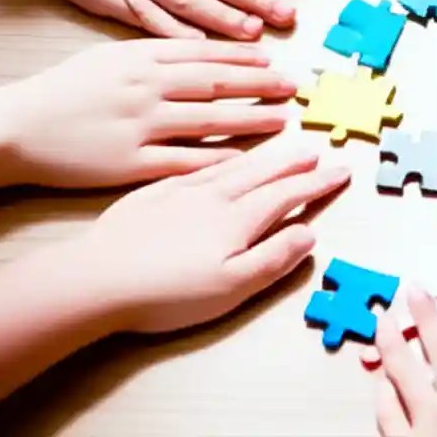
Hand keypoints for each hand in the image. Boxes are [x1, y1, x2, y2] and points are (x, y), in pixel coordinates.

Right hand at [2, 39, 291, 188]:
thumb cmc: (61, 91)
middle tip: (294, 86)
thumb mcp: (106, 57)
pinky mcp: (131, 162)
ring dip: (251, 120)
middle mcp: (146, 87)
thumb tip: (195, 50)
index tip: (275, 59)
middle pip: (216, 83)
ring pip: (209, 120)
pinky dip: (218, 160)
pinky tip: (247, 161)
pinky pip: (185, 161)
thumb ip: (151, 53)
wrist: (15, 126)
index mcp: (140, 57)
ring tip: (282, 120)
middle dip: (261, 84)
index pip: (204, 52)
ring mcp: (140, 125)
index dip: (244, 56)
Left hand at [66, 141, 347, 333]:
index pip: (286, 194)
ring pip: (233, 163)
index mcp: (236, 219)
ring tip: (281, 143)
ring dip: (263, 154)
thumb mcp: (230, 287)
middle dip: (294, 160)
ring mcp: (181, 190)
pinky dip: (222, 156)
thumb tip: (308, 234)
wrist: (96, 279)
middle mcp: (212, 196)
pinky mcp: (153, 193)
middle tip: (317, 148)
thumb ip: (273, 259)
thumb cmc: (165, 293)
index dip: (316, 183)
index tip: (340, 170)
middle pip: (262, 171)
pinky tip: (222, 157)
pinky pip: (199, 164)